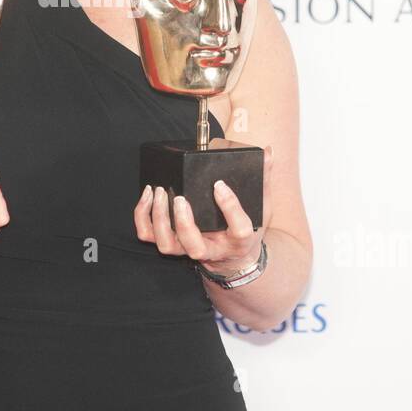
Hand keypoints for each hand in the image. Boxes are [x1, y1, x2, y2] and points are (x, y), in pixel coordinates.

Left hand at [134, 147, 271, 275]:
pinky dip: (143, 217)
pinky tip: (147, 195)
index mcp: (239, 240)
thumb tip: (268, 152)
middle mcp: (213, 249)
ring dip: (159, 220)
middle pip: (194, 246)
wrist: (233, 258)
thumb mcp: (262, 208)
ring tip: (159, 192)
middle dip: (184, 223)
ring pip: (168, 245)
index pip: (240, 228)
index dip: (230, 207)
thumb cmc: (245, 229)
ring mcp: (189, 248)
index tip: (220, 185)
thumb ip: (263, 179)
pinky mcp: (172, 243)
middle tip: (179, 197)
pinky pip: (149, 236)